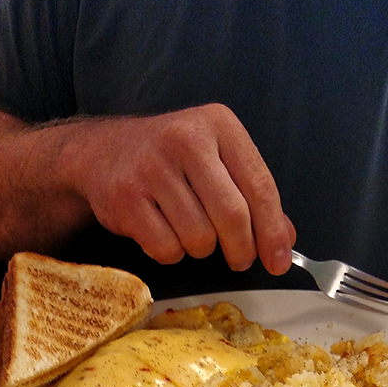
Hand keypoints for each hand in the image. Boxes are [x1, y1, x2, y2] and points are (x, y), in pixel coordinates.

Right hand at [67, 104, 295, 274]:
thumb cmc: (171, 162)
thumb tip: (284, 243)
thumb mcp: (217, 163)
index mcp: (218, 125)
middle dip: (241, 250)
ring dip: (201, 249)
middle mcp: (185, 139)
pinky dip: (171, 253)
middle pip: (232, 216)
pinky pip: (166, 248)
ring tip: (191, 232)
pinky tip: (163, 232)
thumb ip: (253, 197)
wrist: (103, 153)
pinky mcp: (127, 198)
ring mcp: (152, 168)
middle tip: (239, 260)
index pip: (259, 186)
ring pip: (199, 238)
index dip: (272, 231)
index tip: (279, 262)